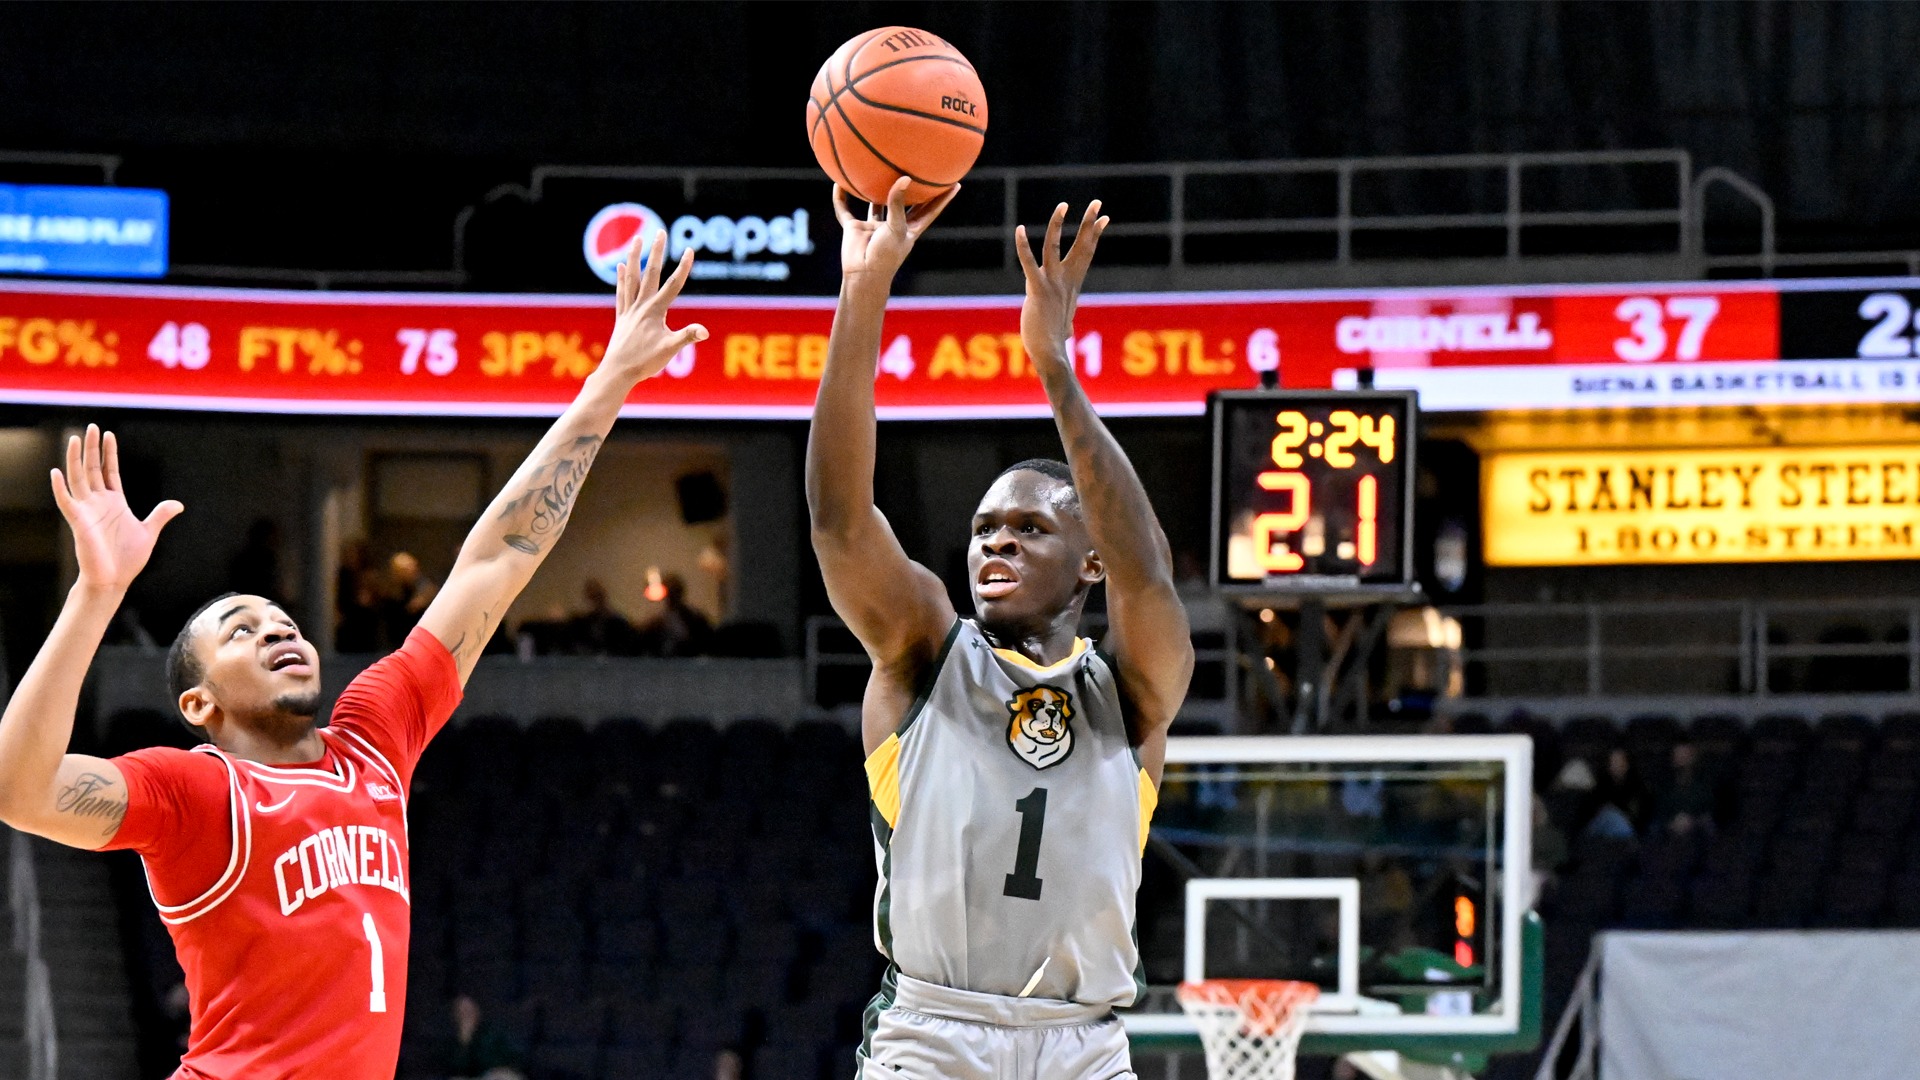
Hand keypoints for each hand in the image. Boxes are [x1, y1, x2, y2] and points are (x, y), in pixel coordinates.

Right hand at [49, 425, 182, 592]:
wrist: (114, 580)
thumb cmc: (128, 559)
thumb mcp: (148, 532)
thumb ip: (160, 515)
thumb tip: (178, 504)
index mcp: (115, 502)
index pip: (110, 471)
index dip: (109, 453)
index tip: (109, 434)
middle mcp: (98, 503)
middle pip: (92, 469)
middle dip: (92, 448)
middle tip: (92, 426)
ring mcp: (87, 511)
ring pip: (78, 478)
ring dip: (76, 459)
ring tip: (76, 439)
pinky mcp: (78, 522)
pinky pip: (66, 502)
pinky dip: (60, 488)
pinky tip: (56, 472)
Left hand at [601, 230, 709, 382]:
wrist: (617, 371)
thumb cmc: (645, 362)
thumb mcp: (670, 350)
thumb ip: (687, 337)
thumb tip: (704, 331)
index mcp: (655, 311)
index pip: (673, 285)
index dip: (683, 267)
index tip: (689, 250)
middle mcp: (641, 305)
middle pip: (650, 273)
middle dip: (656, 252)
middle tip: (660, 232)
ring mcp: (629, 310)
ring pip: (632, 277)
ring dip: (635, 257)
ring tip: (637, 239)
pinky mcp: (622, 317)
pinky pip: (622, 292)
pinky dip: (622, 278)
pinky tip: (621, 266)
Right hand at [834, 177, 958, 285]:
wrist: (863, 275)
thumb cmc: (886, 256)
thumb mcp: (896, 228)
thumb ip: (898, 205)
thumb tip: (904, 179)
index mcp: (909, 230)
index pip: (930, 211)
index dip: (943, 199)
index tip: (956, 184)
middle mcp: (892, 226)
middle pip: (905, 203)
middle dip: (913, 189)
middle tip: (921, 169)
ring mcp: (873, 227)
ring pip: (875, 204)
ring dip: (875, 191)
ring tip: (878, 169)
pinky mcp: (854, 228)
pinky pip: (845, 210)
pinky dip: (840, 198)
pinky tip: (838, 183)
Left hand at [1016, 201, 1108, 366]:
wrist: (1049, 355)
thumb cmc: (1052, 342)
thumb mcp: (1062, 326)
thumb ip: (1065, 324)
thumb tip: (1069, 332)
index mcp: (1071, 284)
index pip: (1087, 253)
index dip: (1095, 235)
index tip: (1105, 218)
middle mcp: (1065, 281)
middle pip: (1080, 246)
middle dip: (1089, 223)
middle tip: (1098, 203)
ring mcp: (1052, 284)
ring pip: (1054, 248)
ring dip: (1058, 225)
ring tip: (1063, 206)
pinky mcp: (1037, 290)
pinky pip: (1029, 264)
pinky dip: (1024, 247)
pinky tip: (1020, 230)